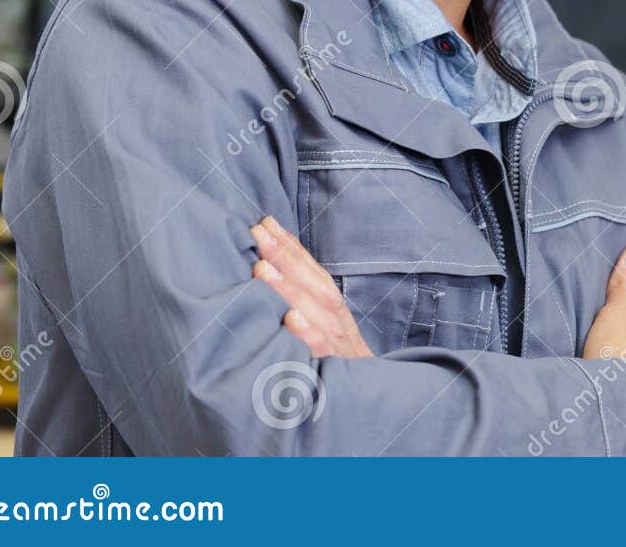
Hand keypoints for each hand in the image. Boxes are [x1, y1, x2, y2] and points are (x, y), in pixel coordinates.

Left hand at [251, 215, 373, 357]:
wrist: (369, 403)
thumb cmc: (336, 361)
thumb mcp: (325, 327)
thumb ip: (304, 300)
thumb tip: (268, 268)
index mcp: (332, 307)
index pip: (310, 270)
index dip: (289, 246)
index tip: (265, 222)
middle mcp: (336, 319)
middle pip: (310, 283)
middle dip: (283, 256)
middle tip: (257, 234)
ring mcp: (337, 344)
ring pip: (313, 311)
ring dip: (287, 289)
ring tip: (262, 268)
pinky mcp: (335, 371)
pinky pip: (320, 352)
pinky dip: (308, 334)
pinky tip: (291, 320)